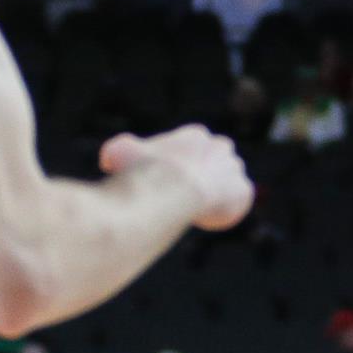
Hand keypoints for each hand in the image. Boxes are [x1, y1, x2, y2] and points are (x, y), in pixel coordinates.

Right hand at [102, 124, 253, 231]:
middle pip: (217, 161)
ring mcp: (234, 169)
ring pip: (230, 180)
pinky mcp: (244, 191)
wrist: (170, 191)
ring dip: (218, 192)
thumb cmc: (142, 172)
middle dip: (206, 175)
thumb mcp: (119, 155)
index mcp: (195, 136)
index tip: (173, 181)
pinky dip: (228, 210)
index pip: (193, 148)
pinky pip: (239, 201)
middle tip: (191, 195)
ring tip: (201, 208)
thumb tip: (108, 159)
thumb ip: (117, 153)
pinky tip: (212, 216)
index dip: (182, 166)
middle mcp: (220, 148)